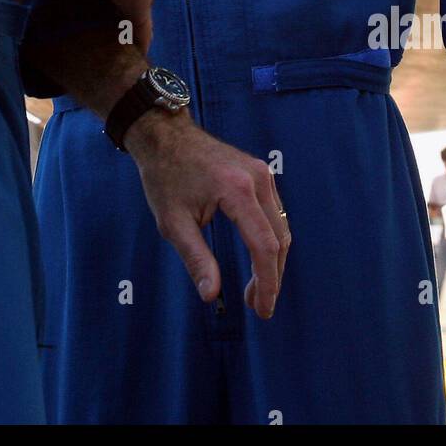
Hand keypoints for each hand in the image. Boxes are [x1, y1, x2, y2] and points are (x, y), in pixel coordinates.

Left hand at [125, 111, 288, 318]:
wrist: (165, 135)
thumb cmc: (165, 176)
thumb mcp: (173, 222)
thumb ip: (196, 258)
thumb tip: (211, 295)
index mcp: (238, 190)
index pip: (264, 246)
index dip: (267, 283)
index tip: (262, 310)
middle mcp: (258, 178)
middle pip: (279, 238)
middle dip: (271, 277)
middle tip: (257, 306)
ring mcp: (262, 172)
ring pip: (280, 226)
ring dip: (272, 260)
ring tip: (254, 290)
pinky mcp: (260, 172)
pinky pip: (274, 213)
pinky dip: (270, 240)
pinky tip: (256, 259)